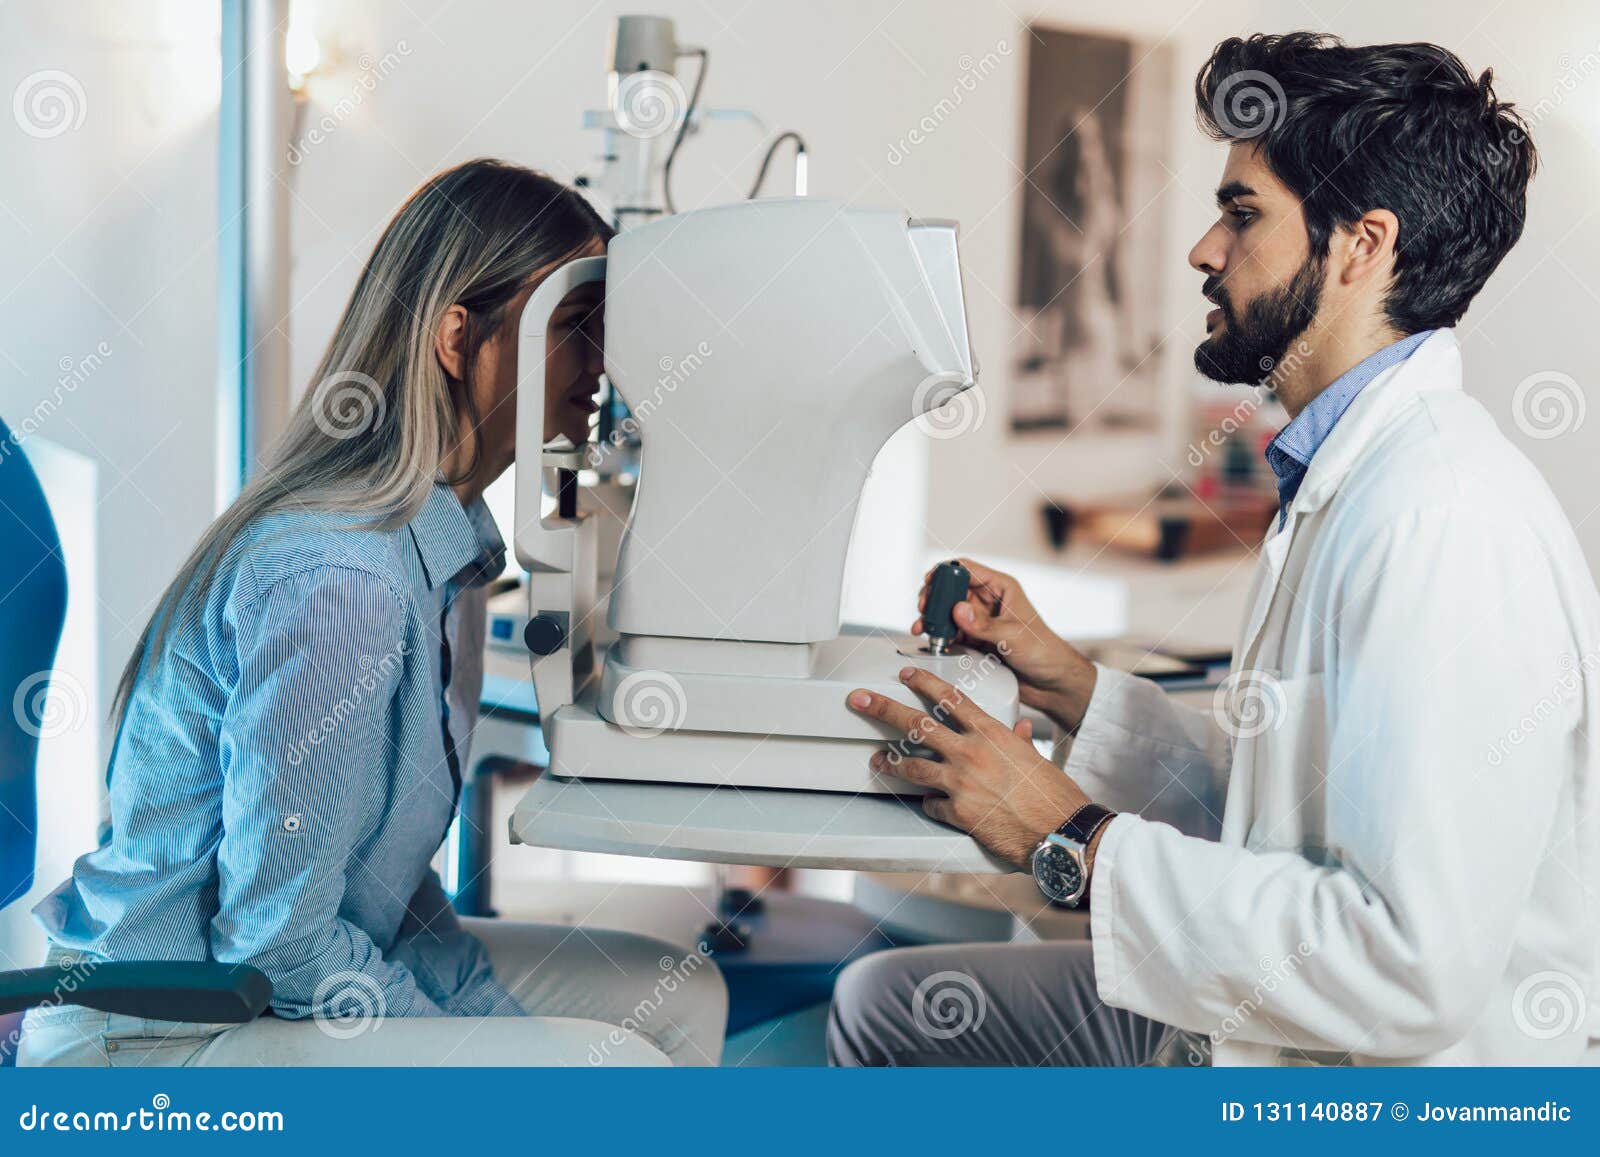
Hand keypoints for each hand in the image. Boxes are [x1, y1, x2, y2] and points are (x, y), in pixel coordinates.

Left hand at [847, 667, 1092, 869]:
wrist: (1060, 830)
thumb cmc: (1053, 794)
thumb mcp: (1036, 756)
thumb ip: (1019, 739)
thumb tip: (1019, 727)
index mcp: (991, 733)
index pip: (950, 698)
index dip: (924, 682)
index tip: (906, 673)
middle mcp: (971, 752)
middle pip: (916, 724)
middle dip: (883, 709)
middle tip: (860, 700)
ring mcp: (961, 782)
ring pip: (912, 766)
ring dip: (890, 762)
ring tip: (877, 759)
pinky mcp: (958, 812)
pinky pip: (931, 805)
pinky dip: (929, 804)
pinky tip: (929, 805)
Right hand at [912, 558, 1097, 729]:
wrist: (1052, 683)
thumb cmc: (1044, 653)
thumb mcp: (1012, 637)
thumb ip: (983, 625)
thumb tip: (958, 610)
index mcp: (1002, 588)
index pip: (968, 569)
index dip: (946, 572)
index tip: (930, 583)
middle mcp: (989, 601)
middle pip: (952, 589)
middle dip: (935, 597)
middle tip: (924, 608)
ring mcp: (981, 621)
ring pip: (948, 612)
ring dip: (934, 618)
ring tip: (923, 627)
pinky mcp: (976, 640)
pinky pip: (952, 632)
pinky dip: (939, 635)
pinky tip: (932, 640)